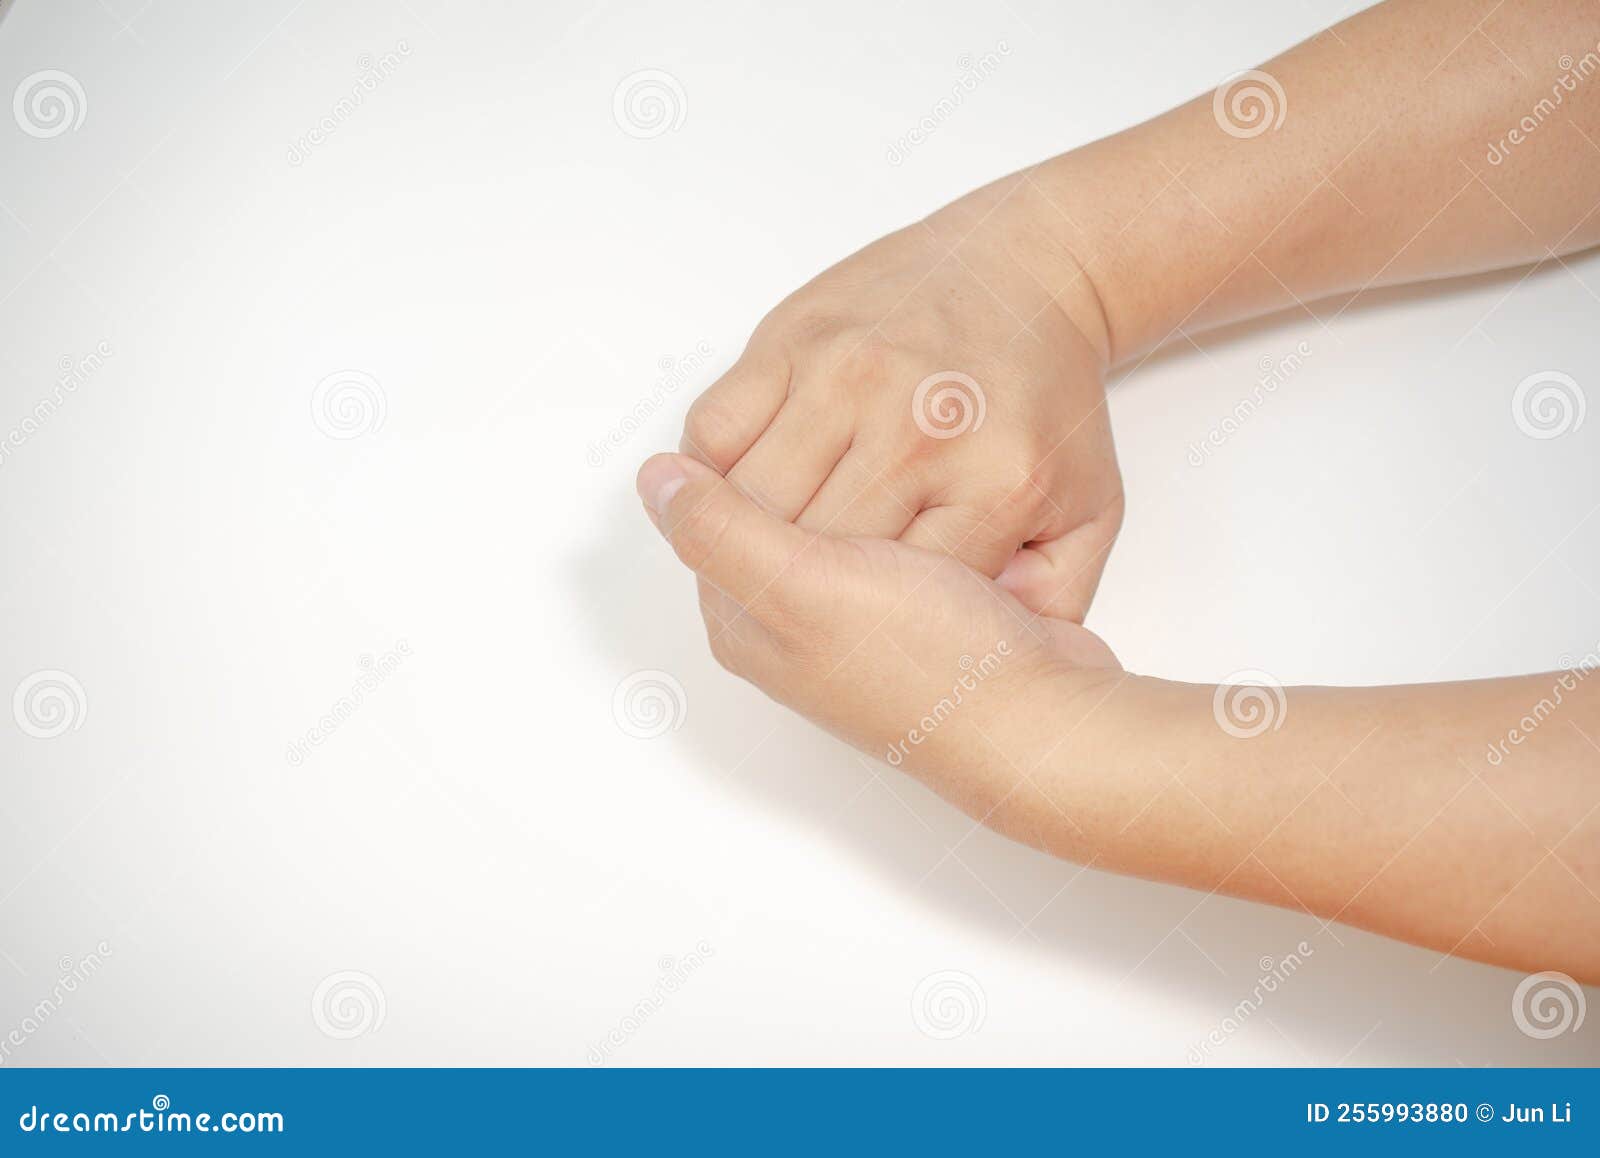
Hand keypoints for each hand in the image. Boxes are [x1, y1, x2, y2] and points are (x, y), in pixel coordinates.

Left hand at [637, 452, 1121, 822]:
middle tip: (874, 418)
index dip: (754, 451)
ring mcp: (860, 607)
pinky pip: (899, 519)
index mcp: (750, 620)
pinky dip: (918, 493)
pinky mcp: (921, 594)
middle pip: (777, 503)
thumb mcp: (802, 591)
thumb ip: (721, 531)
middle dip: (818, 458)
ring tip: (919, 441)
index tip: (807, 411)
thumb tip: (656, 478)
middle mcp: (794, 616)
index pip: (716, 507)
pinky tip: (946, 473)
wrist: (1047, 718)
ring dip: (874, 469)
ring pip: (841, 502)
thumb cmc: (929, 666)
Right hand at [678, 175, 1123, 622]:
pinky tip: (747, 489)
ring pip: (752, 503)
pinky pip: (714, 433)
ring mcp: (848, 377)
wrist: (1024, 270)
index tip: (865, 628)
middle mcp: (918, 429)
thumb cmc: (1044, 398)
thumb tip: (974, 662)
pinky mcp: (792, 338)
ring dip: (747, 539)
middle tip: (803, 603)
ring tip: (766, 557)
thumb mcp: (1087, 514)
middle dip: (802, 591)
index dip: (872, 627)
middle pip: (813, 559)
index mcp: (997, 482)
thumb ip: (1047, 604)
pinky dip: (712, 473)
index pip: (900, 600)